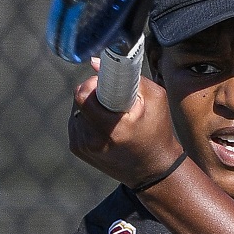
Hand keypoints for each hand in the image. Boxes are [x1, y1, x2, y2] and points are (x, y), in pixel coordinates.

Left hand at [67, 60, 187, 188]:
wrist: (152, 170)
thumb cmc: (157, 132)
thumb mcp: (155, 98)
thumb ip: (127, 75)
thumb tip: (94, 62)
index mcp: (111, 129)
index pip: (83, 94)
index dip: (94, 83)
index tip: (107, 84)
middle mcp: (92, 140)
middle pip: (79, 98)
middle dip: (95, 93)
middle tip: (114, 101)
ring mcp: (81, 146)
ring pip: (76, 109)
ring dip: (90, 106)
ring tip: (112, 116)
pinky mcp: (76, 148)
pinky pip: (76, 120)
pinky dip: (88, 118)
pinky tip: (105, 127)